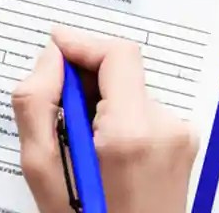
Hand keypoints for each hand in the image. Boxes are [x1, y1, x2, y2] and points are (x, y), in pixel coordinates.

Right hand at [12, 28, 197, 212]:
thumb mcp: (43, 173)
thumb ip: (36, 106)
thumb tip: (48, 61)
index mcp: (132, 132)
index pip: (116, 54)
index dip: (81, 45)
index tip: (53, 48)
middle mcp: (166, 129)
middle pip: (121, 73)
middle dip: (83, 82)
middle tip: (54, 113)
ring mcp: (179, 139)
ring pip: (128, 95)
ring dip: (98, 106)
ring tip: (78, 149)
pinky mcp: (181, 148)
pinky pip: (141, 116)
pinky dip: (115, 123)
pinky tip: (99, 158)